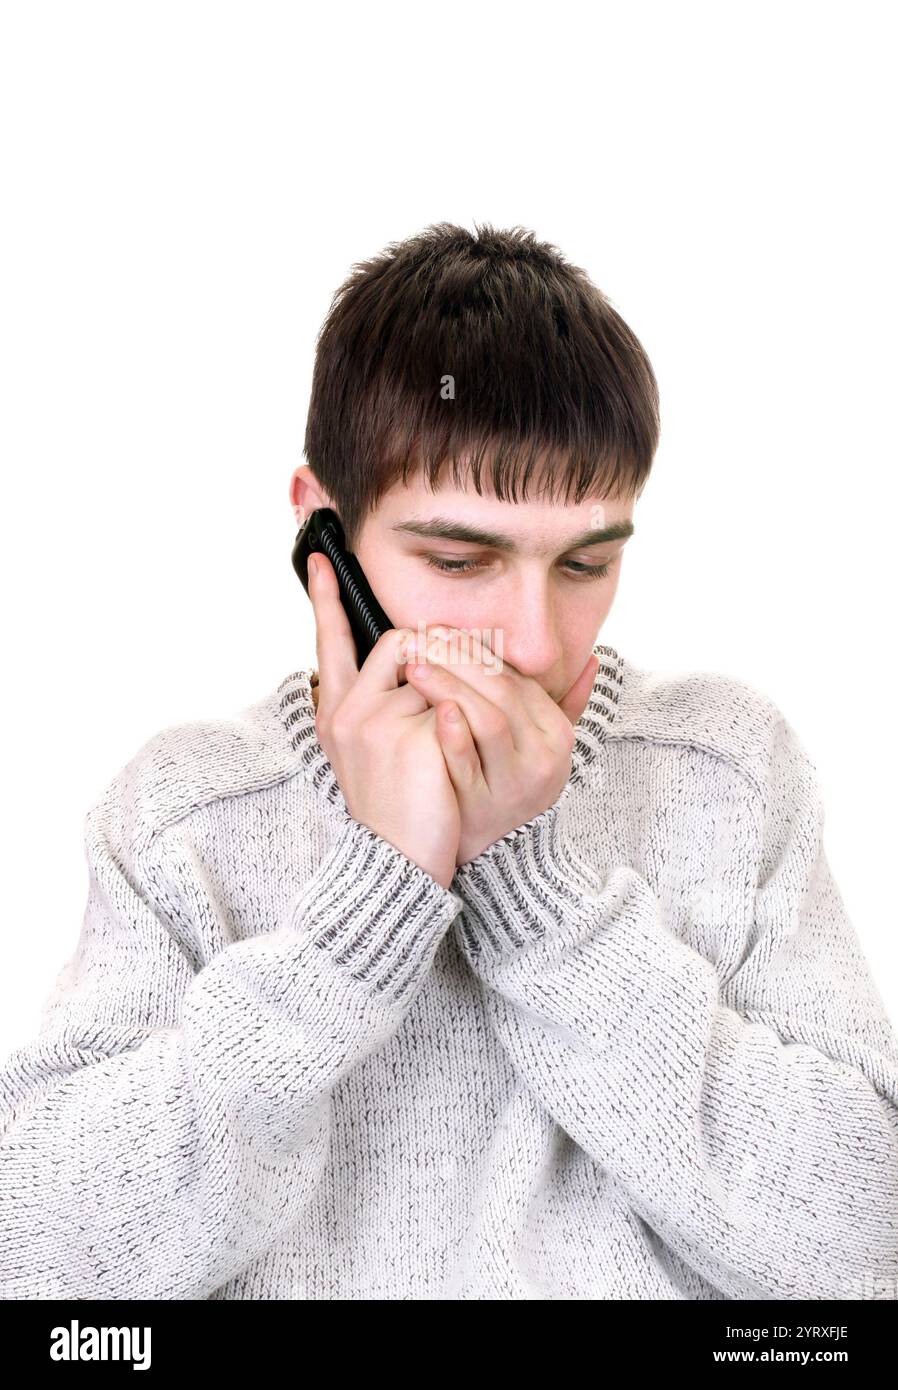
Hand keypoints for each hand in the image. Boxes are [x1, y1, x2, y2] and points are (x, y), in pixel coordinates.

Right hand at [307, 554, 460, 889]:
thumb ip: (390, 704)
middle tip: (458, 687)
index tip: (321, 561)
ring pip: (437, 668)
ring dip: (462, 691)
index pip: (330, 642)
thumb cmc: (397, 808)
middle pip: (402, 642)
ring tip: (462, 728)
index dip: (325, 600)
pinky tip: (464, 752)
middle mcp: (349, 712)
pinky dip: (472, 722)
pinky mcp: (414, 738)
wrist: (400, 863)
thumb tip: (418, 658)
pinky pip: (459, 702)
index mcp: (337, 713)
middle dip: (440, 655)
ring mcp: (379, 724)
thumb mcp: (379, 752)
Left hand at [403, 626, 598, 864]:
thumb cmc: (510, 783)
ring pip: (488, 721)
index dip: (475, 650)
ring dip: (450, 686)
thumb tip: (593, 661)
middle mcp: (543, 757)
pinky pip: (466, 764)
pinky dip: (450, 734)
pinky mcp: (482, 806)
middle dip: (458, 659)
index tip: (439, 631)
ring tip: (414, 665)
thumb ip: (567, 702)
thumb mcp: (542, 746)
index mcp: (555, 734)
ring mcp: (514, 783)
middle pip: (502, 692)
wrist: (495, 852)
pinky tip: (430, 708)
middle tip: (417, 639)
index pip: (515, 678)